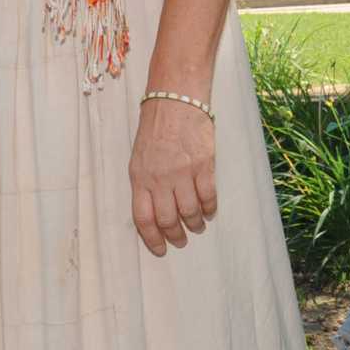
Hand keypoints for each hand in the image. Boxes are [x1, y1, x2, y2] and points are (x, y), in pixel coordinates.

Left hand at [128, 94, 216, 256]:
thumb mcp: (139, 157)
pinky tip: (210, 211)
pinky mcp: (203, 165)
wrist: (175, 99)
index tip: (160, 250)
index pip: (143, 219)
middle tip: (181, 241)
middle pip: (168, 220)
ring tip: (197, 226)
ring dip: (195, 224)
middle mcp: (160, 179)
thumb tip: (153, 212)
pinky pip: (208, 196)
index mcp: (140, 177)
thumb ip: (144, 184)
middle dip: (175, 235)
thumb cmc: (155, 128)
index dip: (152, 239)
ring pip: (190, 212)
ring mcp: (182, 172)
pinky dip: (210, 208)